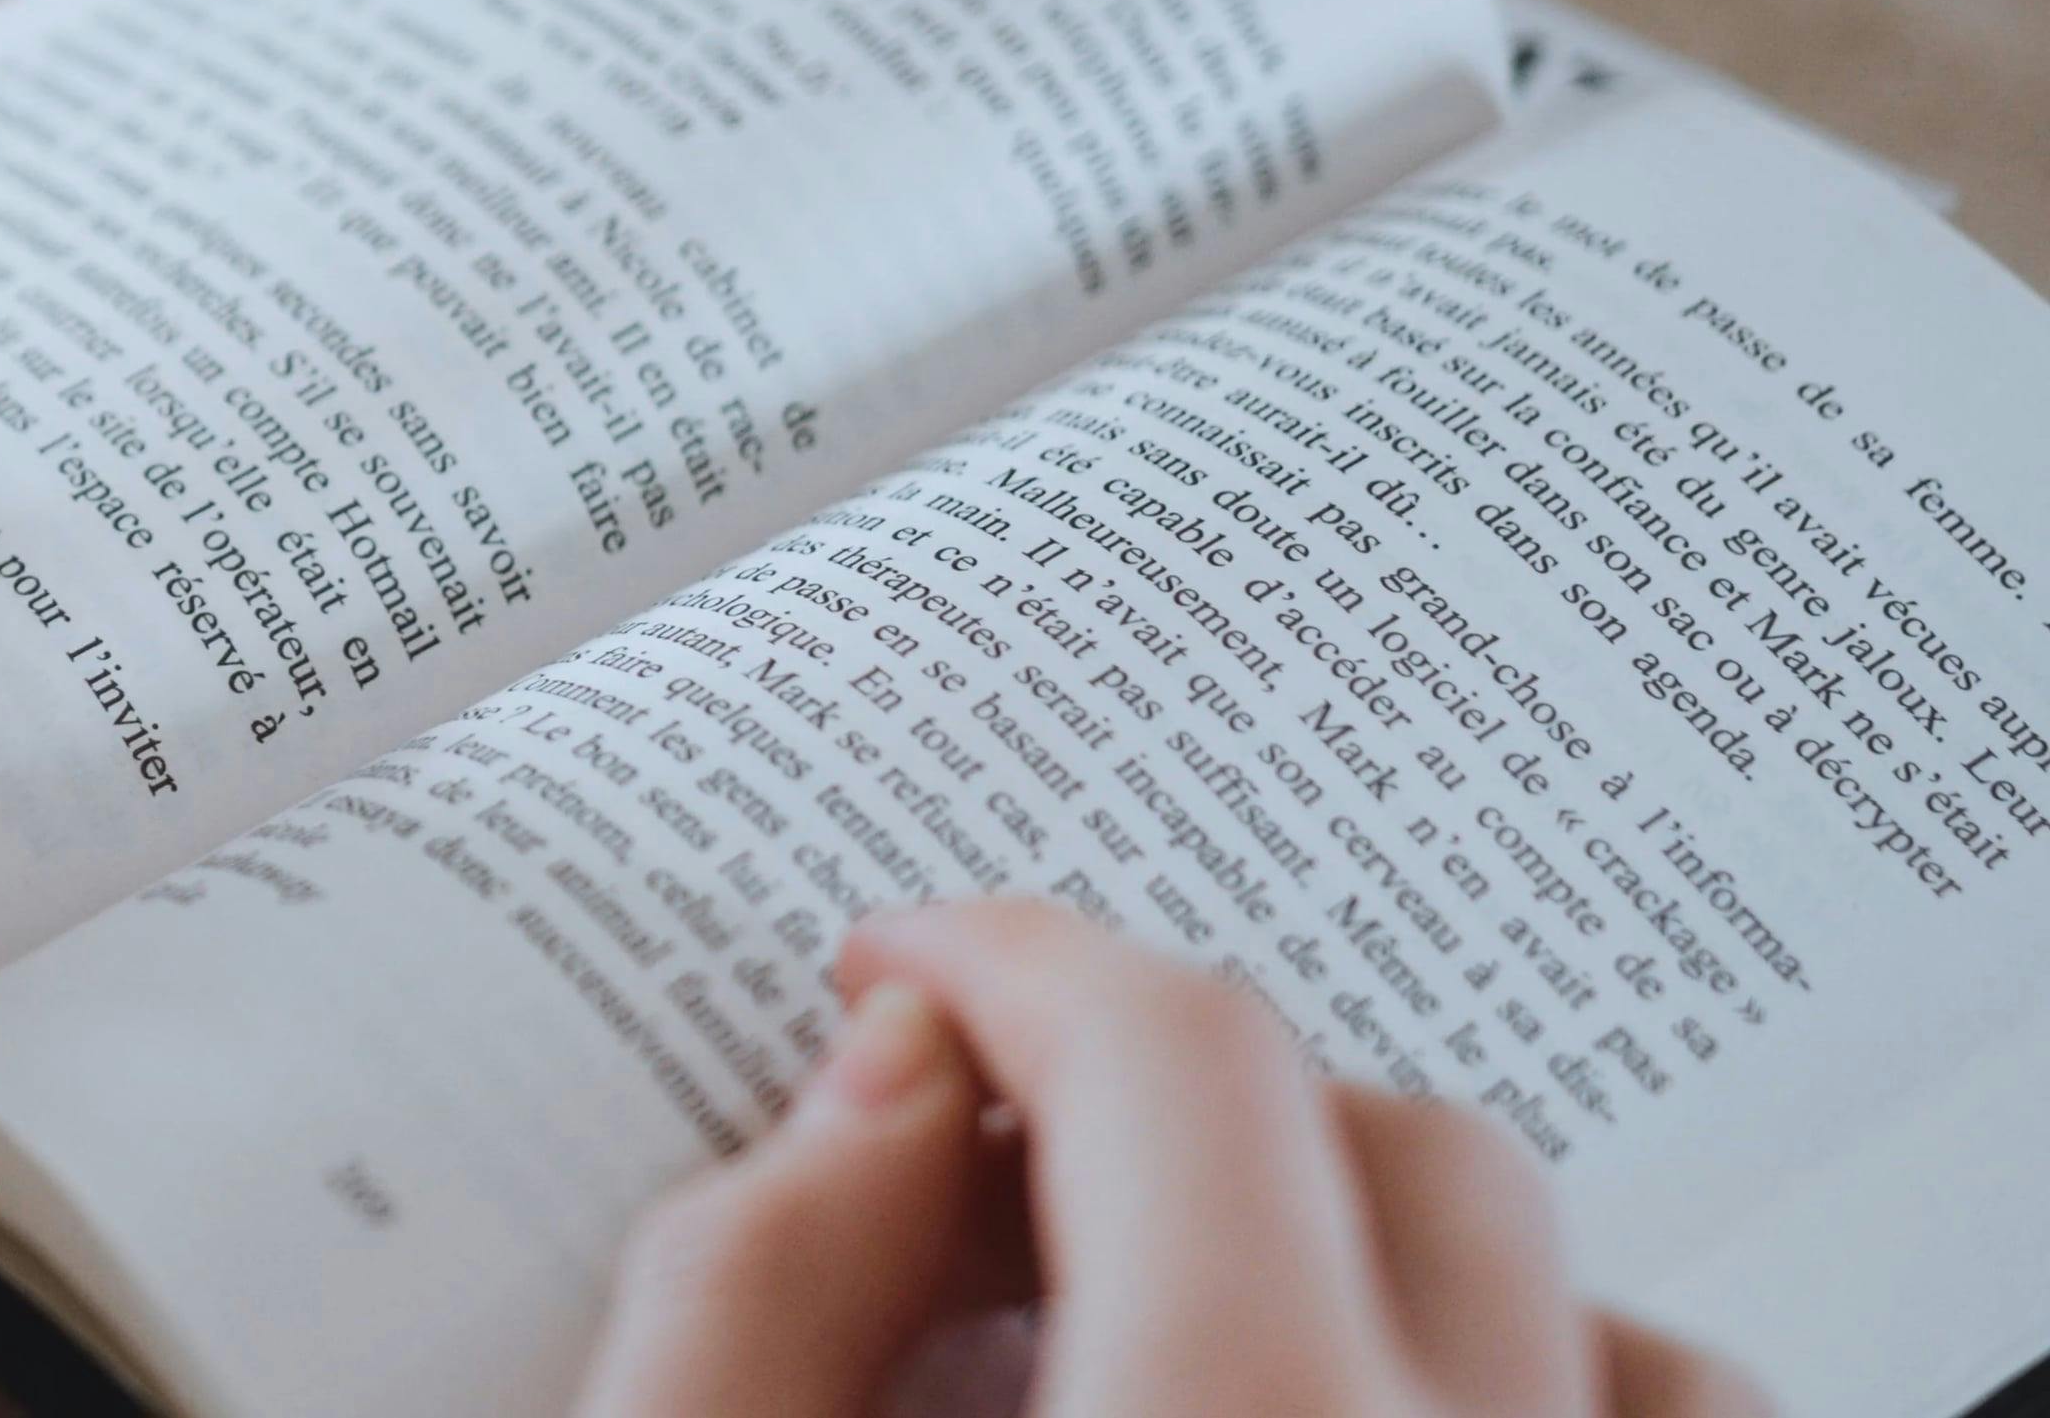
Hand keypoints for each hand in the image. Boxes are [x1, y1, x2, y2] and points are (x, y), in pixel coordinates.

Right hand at [577, 898, 1765, 1416]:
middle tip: (981, 1165)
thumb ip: (743, 1303)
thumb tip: (882, 1079)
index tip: (896, 973)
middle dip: (1170, 1099)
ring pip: (1589, 1318)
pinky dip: (1526, 1391)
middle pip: (1386, 1145)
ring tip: (1184, 1312)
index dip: (1004, 958)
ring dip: (1386, 1256)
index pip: (1169, 1052)